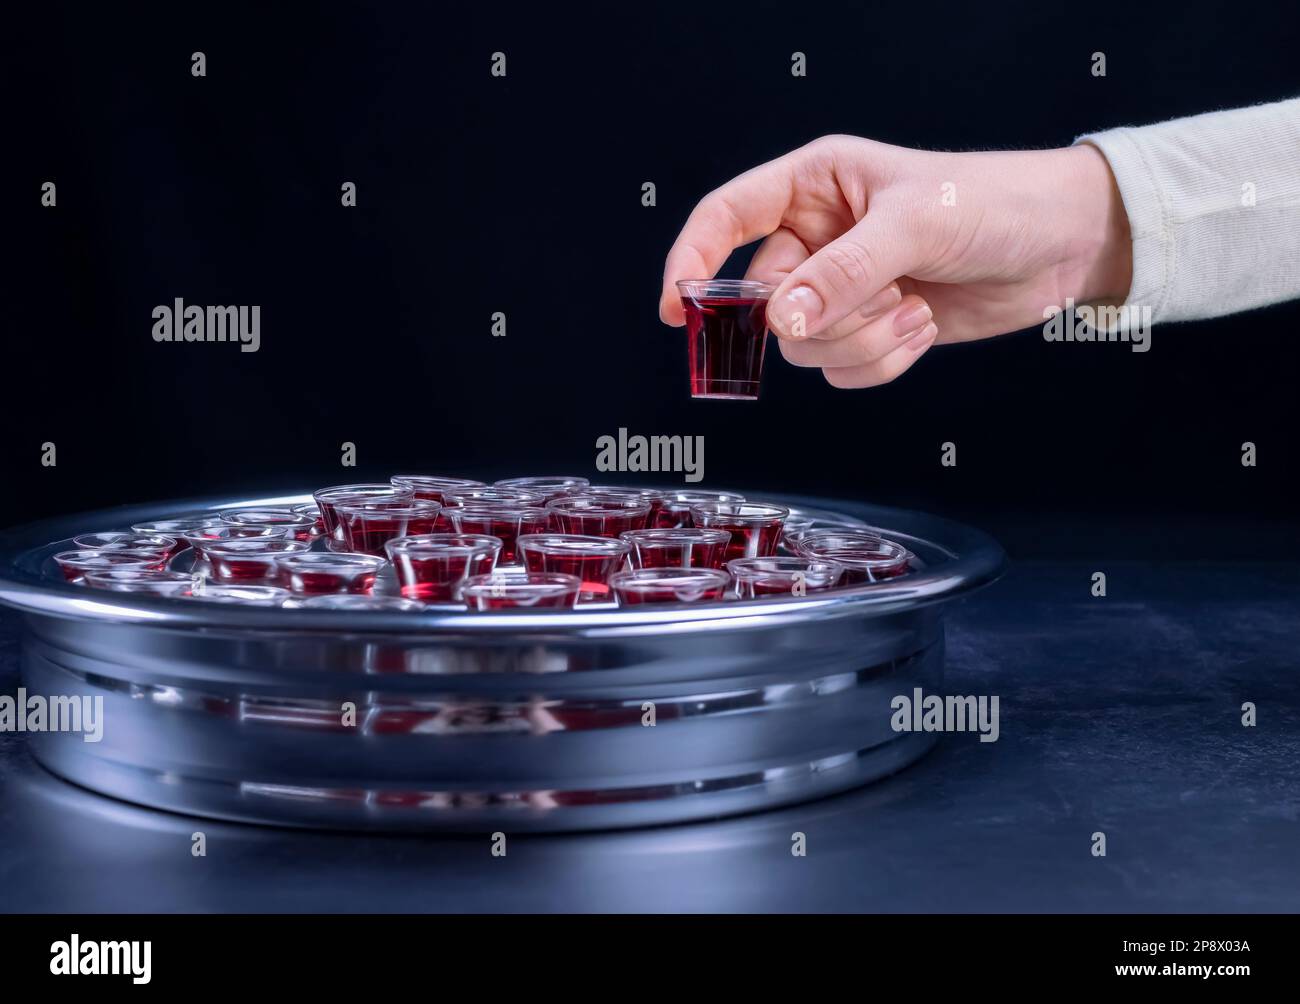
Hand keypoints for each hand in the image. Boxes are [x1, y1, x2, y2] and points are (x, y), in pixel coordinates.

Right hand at [659, 135, 1131, 387]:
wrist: (1064, 244)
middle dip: (817, 317)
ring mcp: (844, 289)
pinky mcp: (872, 328)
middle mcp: (818, 239)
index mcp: (812, 187)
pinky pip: (841, 369)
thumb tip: (782, 321)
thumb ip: (843, 273)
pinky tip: (922, 326)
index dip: (691, 262)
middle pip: (765, 302)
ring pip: (804, 345)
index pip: (725, 219)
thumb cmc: (993, 202)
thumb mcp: (913, 224)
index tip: (677, 311)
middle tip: (874, 300)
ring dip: (859, 340)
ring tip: (913, 308)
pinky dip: (879, 361)